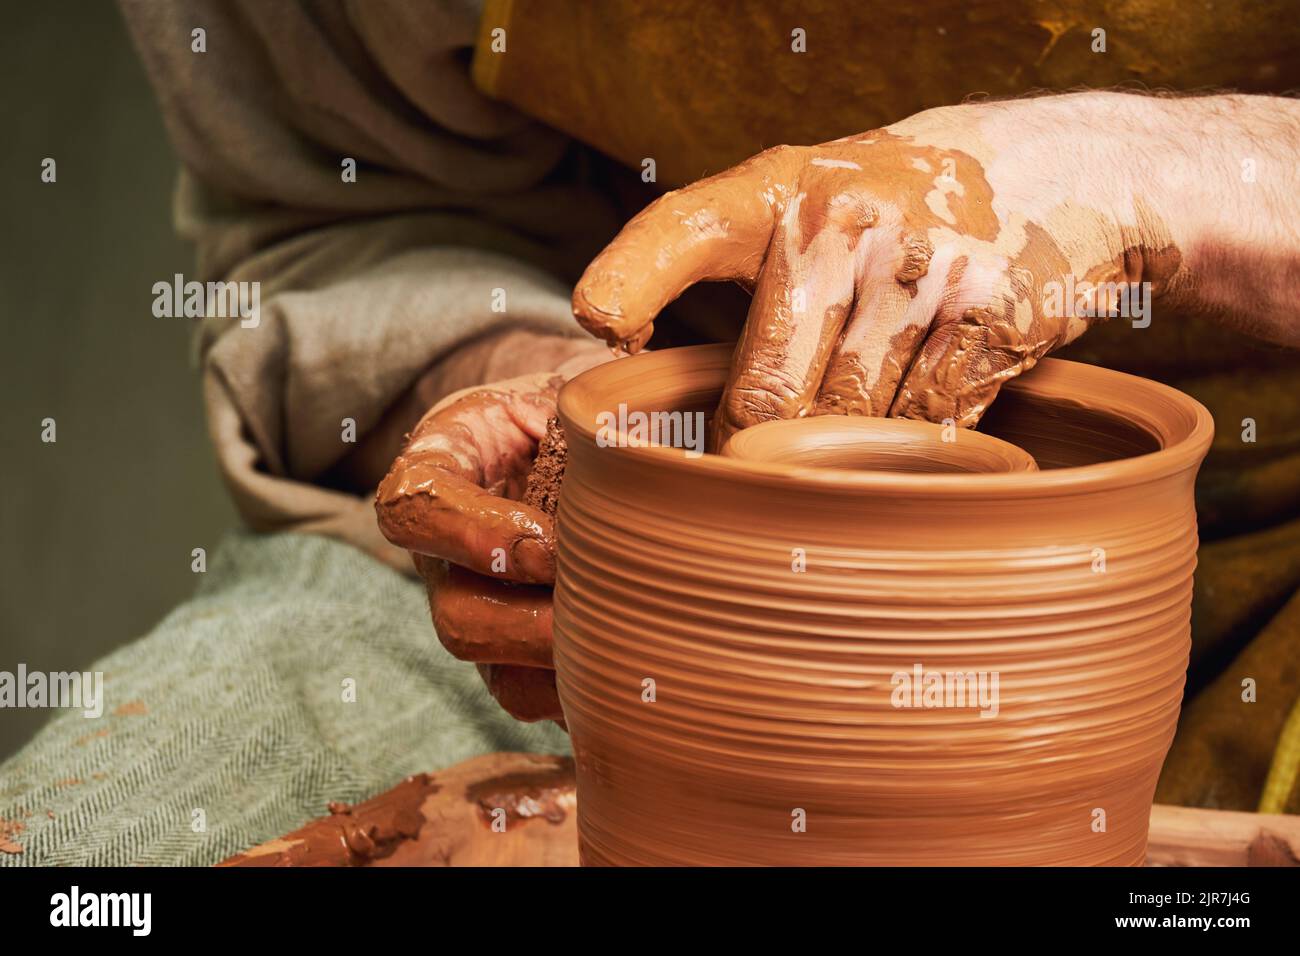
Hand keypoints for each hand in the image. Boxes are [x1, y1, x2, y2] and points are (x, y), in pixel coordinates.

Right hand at [374, 347, 608, 722]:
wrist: (578, 444)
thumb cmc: (577, 404)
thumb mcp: (573, 377)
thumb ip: (590, 377)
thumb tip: (616, 359)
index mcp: (437, 471)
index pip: (412, 510)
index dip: (472, 537)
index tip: (549, 545)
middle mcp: (444, 554)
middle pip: (454, 616)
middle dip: (530, 627)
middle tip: (605, 614)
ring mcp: (478, 610)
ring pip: (494, 671)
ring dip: (562, 668)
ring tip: (630, 650)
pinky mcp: (517, 654)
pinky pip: (535, 698)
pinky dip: (583, 694)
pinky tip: (638, 673)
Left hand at [571, 93, 1219, 447]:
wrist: (1054, 173)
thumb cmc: (893, 203)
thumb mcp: (802, 196)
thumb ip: (722, 260)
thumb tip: (621, 349)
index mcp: (780, 189)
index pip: (680, 232)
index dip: (631, 280)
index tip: (600, 322)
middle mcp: (844, 223)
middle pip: (765, 400)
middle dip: (765, 439)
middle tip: (778, 442)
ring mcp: (923, 272)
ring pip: (849, 430)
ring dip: (852, 443)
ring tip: (872, 392)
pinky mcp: (993, 319)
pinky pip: (929, 428)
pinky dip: (923, 434)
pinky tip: (931, 383)